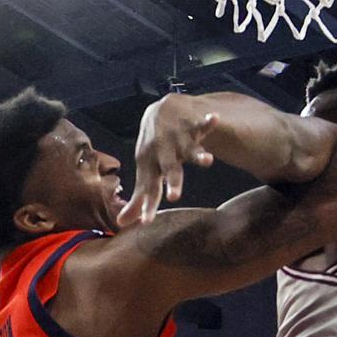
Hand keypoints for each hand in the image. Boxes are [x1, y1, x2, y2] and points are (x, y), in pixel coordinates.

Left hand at [127, 94, 217, 225]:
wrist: (159, 112)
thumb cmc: (153, 150)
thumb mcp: (146, 172)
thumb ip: (138, 199)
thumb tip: (122, 224)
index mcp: (151, 166)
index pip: (150, 189)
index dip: (147, 205)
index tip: (146, 222)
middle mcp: (163, 152)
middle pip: (169, 169)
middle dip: (173, 182)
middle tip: (175, 197)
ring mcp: (177, 139)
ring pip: (188, 149)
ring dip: (197, 154)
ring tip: (208, 161)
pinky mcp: (190, 127)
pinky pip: (200, 125)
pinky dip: (207, 122)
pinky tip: (213, 118)